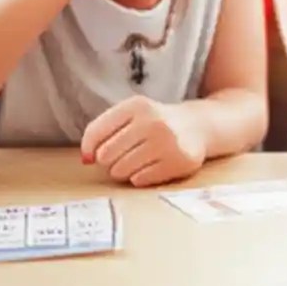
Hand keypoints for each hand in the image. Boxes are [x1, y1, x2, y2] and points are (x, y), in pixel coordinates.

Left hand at [80, 96, 206, 186]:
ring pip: (121, 170)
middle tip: (122, 156)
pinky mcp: (179, 161)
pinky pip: (140, 180)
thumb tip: (86, 160)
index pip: (95, 133)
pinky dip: (139, 178)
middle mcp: (153, 122)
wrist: (199, 126)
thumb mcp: (131, 114)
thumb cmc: (156, 122)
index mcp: (137, 105)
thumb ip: (103, 130)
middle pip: (105, 155)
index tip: (92, 155)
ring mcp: (168, 142)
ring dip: (123, 172)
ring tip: (136, 162)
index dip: (89, 148)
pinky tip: (150, 167)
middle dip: (109, 161)